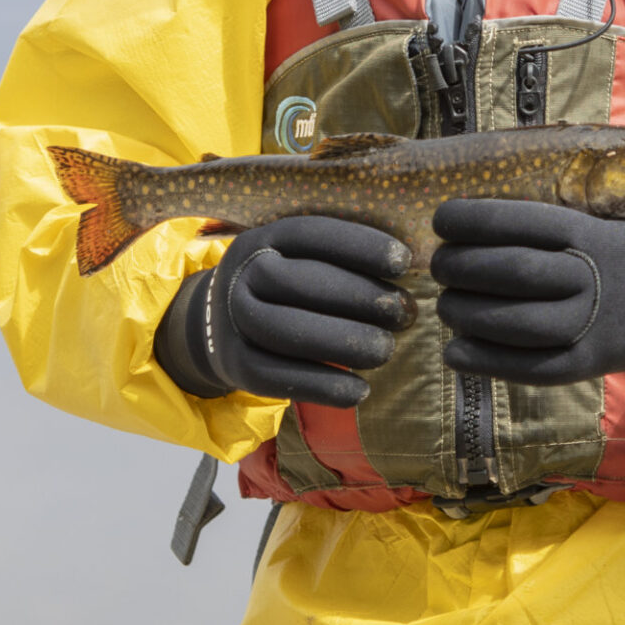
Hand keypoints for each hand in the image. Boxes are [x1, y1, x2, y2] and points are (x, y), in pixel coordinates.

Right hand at [154, 217, 414, 407]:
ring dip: (345, 342)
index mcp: (264, 237)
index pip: (312, 233)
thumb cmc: (283, 281)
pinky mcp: (236, 366)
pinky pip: (278, 379)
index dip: (360, 245)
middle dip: (360, 297)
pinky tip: (360, 391)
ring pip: (287, 331)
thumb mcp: (296, 254)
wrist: (217, 322)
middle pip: (300, 282)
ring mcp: (232, 322)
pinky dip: (322, 387)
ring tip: (386, 349)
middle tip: (404, 312)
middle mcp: (242, 274)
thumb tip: (407, 261)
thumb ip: (339, 253)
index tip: (403, 261)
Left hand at [431, 199, 624, 385]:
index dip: (469, 220)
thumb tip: (477, 214)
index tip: (441, 219)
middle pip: (507, 271)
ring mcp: (589, 324)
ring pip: (511, 323)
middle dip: (458, 266)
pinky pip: (527, 368)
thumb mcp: (601, 215)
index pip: (516, 221)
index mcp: (587, 232)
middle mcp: (588, 276)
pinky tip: (454, 351)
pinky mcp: (588, 363)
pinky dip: (484, 361)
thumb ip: (550, 214)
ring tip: (446, 304)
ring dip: (464, 313)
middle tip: (437, 264)